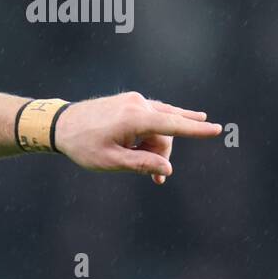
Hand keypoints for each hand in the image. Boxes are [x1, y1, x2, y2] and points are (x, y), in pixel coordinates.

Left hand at [53, 92, 221, 184]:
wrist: (60, 124)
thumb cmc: (82, 145)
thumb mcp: (110, 161)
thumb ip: (141, 164)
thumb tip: (168, 168)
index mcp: (133, 118)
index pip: (172, 125)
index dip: (195, 130)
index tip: (217, 130)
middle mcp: (137, 104)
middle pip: (166, 132)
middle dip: (162, 154)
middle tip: (155, 178)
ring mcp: (134, 100)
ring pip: (160, 125)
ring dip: (157, 145)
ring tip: (145, 163)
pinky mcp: (130, 100)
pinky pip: (154, 116)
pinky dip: (158, 130)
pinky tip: (192, 117)